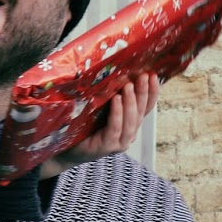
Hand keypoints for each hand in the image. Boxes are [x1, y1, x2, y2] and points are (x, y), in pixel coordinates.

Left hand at [39, 72, 159, 177]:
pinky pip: (115, 128)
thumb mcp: (103, 108)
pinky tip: (116, 100)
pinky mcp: (107, 146)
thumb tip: (119, 72)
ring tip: (129, 86)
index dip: (152, 92)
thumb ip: (113, 96)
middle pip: (140, 112)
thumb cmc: (85, 126)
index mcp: (131, 123)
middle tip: (143, 77)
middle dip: (143, 93)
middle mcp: (129, 133)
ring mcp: (120, 142)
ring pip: (131, 121)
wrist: (67, 149)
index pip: (146, 107)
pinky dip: (117, 113)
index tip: (153, 76)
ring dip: (131, 102)